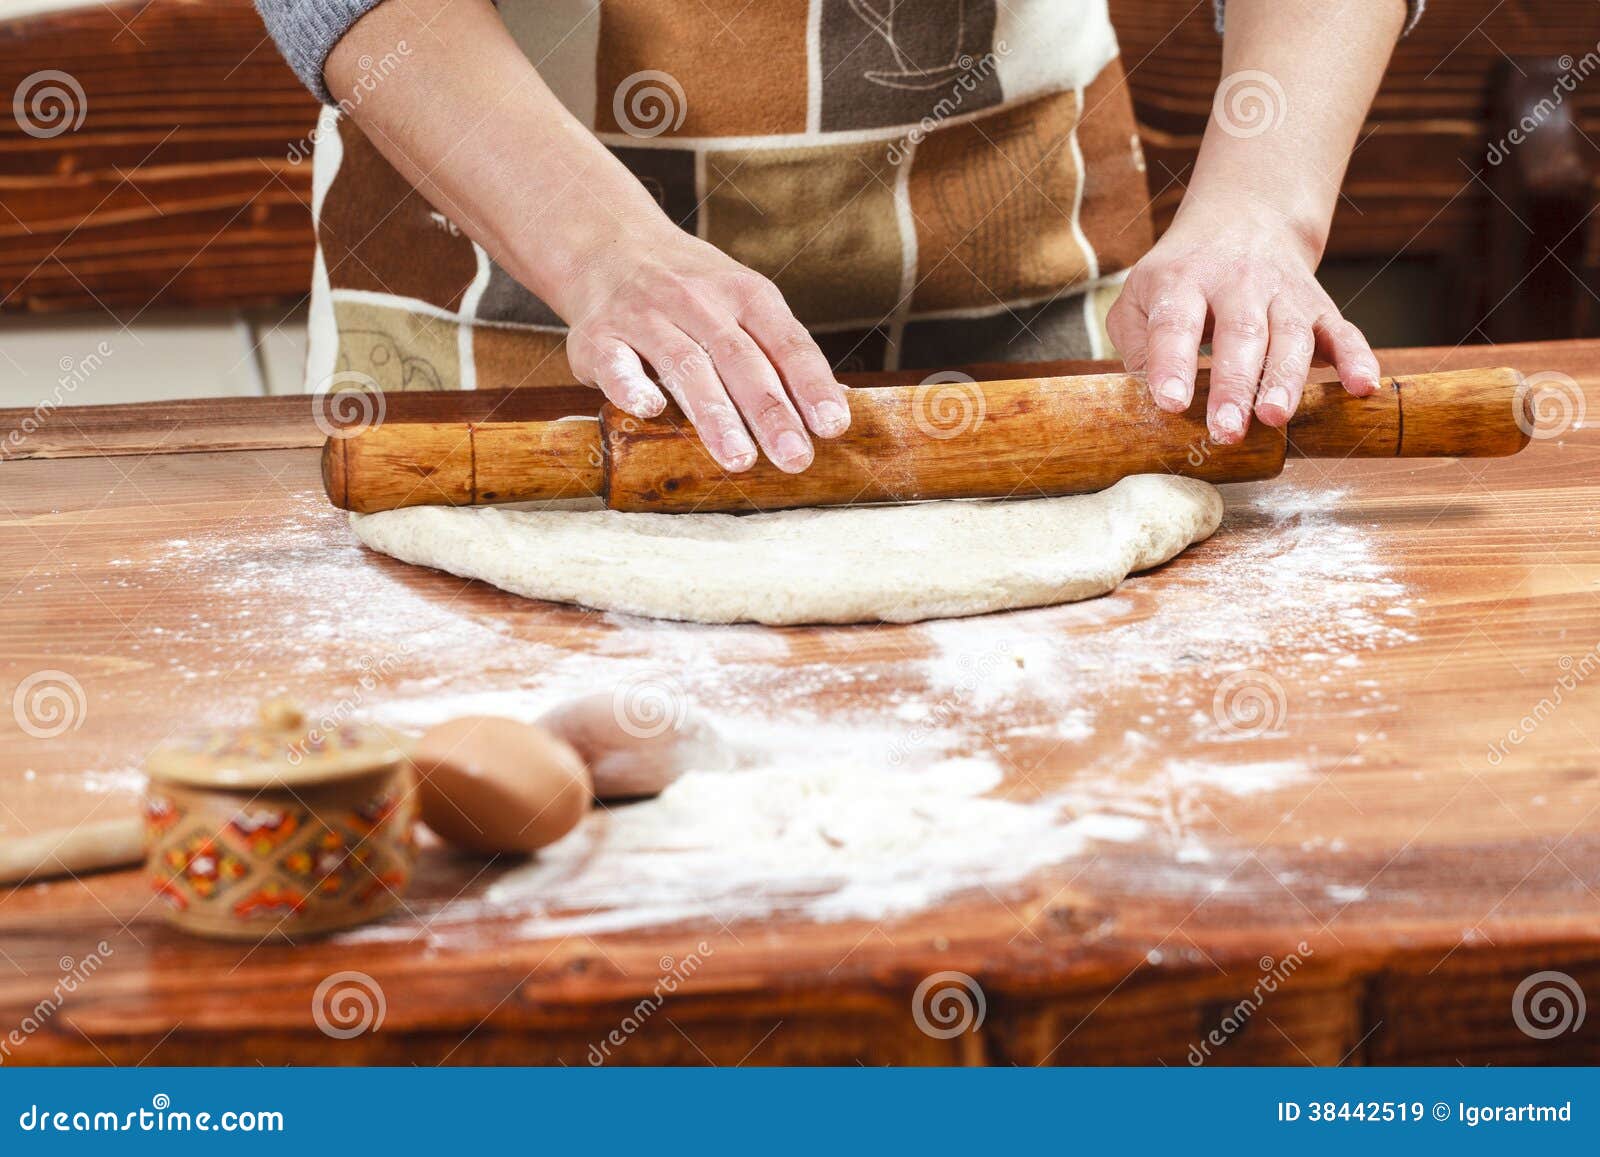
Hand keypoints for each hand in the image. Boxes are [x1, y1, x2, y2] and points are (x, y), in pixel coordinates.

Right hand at [553, 224, 850, 473]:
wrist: (608, 244)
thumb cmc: (691, 293)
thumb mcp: (742, 302)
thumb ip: (778, 352)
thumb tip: (830, 413)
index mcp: (744, 294)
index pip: (786, 341)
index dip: (810, 384)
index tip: (832, 426)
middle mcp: (697, 300)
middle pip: (740, 358)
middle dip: (770, 411)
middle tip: (794, 458)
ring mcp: (645, 315)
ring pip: (685, 364)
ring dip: (714, 414)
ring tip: (740, 458)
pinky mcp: (598, 336)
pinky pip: (615, 362)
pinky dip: (631, 384)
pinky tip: (649, 409)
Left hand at [1106, 203, 1380, 444]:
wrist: (1244, 220)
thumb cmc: (1181, 276)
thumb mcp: (1140, 296)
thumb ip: (1135, 344)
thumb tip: (1142, 399)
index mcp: (1182, 281)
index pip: (1175, 324)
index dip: (1172, 365)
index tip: (1171, 404)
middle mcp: (1237, 282)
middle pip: (1240, 333)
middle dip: (1234, 385)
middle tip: (1226, 430)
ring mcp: (1283, 293)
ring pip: (1290, 335)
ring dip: (1285, 378)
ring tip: (1275, 416)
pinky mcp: (1320, 306)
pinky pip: (1343, 331)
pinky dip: (1356, 358)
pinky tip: (1360, 387)